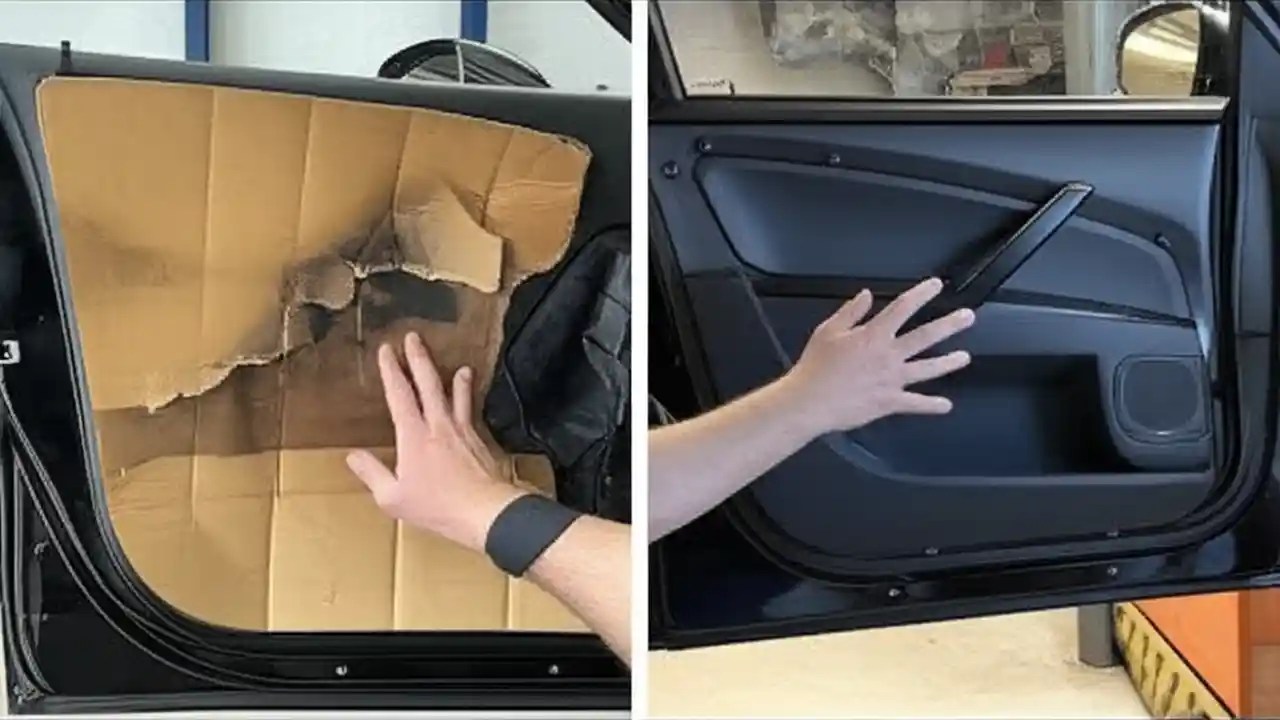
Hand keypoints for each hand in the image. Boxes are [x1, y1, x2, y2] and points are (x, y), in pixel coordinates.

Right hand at [346, 332, 525, 553]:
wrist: (485, 511)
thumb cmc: (437, 507)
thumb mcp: (393, 497)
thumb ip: (372, 473)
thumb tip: (352, 456)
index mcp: (413, 436)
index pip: (399, 394)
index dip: (391, 370)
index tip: (385, 350)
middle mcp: (438, 426)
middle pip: (427, 384)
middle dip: (418, 358)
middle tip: (413, 337)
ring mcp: (461, 431)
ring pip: (454, 394)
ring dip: (452, 377)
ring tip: (456, 365)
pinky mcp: (478, 440)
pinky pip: (470, 410)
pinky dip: (468, 396)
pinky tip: (470, 392)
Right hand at [781, 277, 974, 435]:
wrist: (810, 401)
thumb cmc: (815, 367)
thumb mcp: (828, 331)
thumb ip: (850, 312)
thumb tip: (866, 296)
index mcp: (873, 335)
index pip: (902, 308)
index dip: (922, 294)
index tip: (936, 285)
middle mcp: (888, 355)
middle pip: (925, 336)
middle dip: (949, 325)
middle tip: (967, 317)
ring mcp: (892, 379)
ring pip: (927, 368)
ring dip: (949, 362)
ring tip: (965, 357)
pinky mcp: (889, 402)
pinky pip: (915, 404)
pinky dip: (932, 405)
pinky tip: (946, 405)